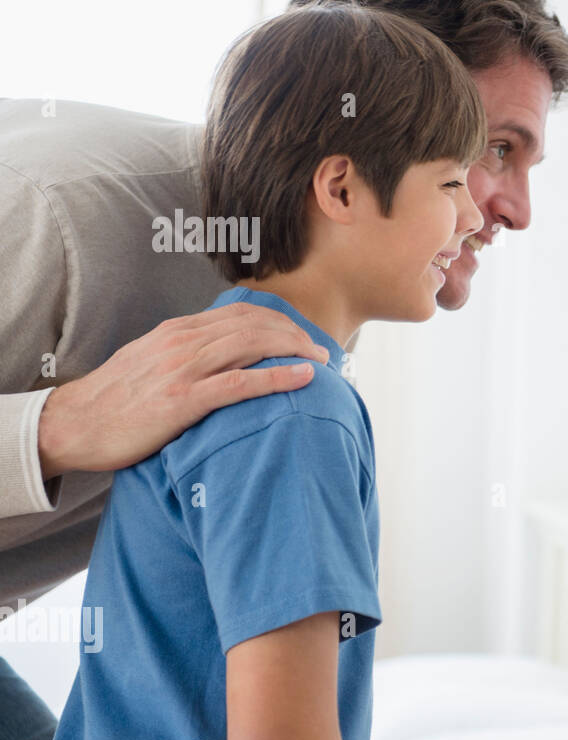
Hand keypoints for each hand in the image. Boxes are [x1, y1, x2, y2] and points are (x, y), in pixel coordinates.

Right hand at [38, 303, 330, 478]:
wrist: (71, 425)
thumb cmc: (114, 402)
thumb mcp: (151, 364)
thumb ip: (185, 356)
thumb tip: (221, 360)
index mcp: (177, 332)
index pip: (241, 314)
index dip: (280, 322)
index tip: (303, 336)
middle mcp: (183, 342)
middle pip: (254, 325)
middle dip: (295, 335)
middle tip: (324, 351)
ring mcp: (182, 369)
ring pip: (252, 345)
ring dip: (295, 351)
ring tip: (324, 362)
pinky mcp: (182, 400)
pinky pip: (240, 383)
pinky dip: (277, 377)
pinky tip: (305, 379)